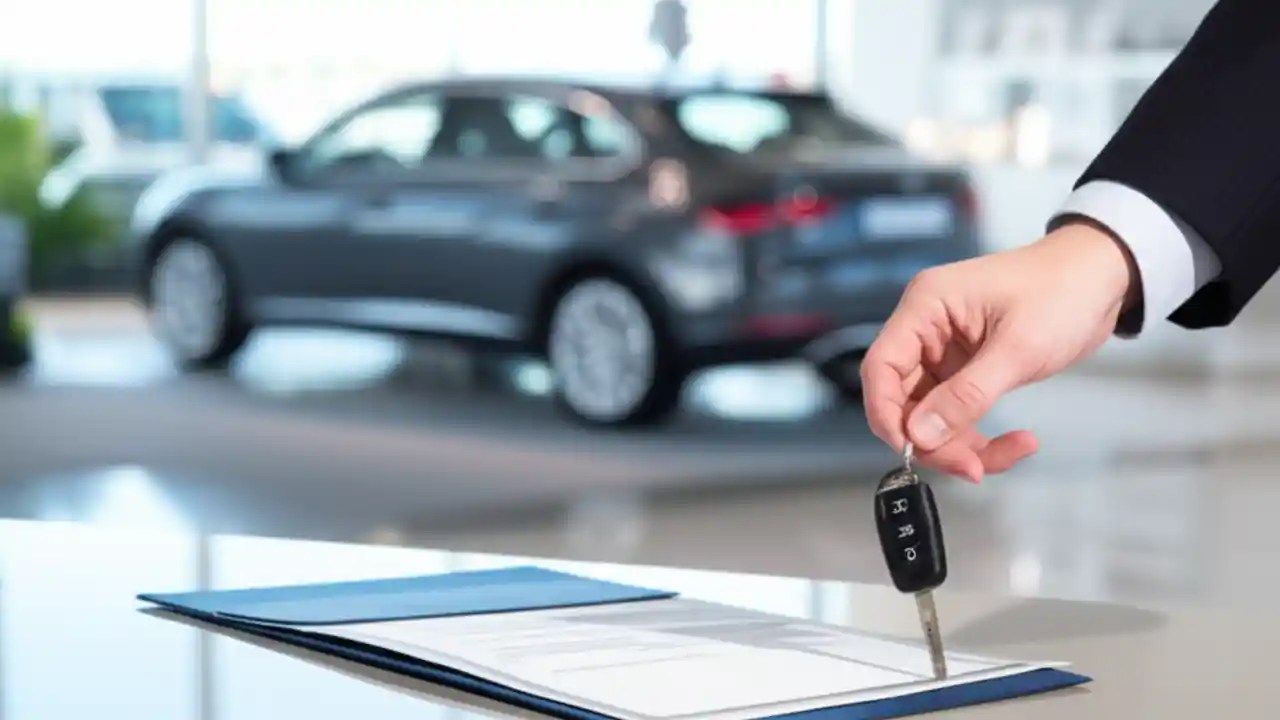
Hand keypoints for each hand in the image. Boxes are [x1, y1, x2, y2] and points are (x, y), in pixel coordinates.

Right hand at [861, 221, 1139, 481]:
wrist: (1103, 276)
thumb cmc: (1063, 293)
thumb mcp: (1018, 349)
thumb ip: (967, 396)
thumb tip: (919, 437)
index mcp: (926, 308)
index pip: (882, 366)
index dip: (886, 413)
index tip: (911, 451)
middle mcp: (927, 329)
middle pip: (904, 398)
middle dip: (936, 438)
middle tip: (974, 467)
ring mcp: (945, 351)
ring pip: (930, 414)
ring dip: (962, 443)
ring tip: (1011, 453)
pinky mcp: (967, 368)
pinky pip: (958, 413)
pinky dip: (979, 435)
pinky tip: (1017, 442)